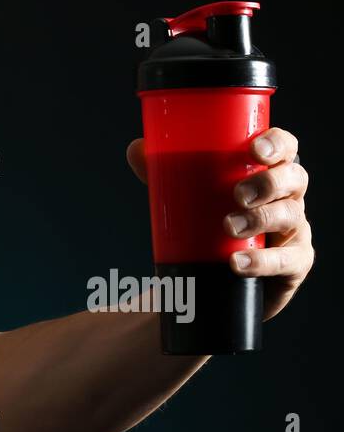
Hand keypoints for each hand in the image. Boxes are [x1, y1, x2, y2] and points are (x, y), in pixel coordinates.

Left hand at [126, 128, 313, 320]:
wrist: (208, 287)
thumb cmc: (207, 232)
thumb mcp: (187, 203)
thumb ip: (164, 176)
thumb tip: (136, 148)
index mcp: (268, 176)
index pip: (285, 150)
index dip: (277, 144)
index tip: (253, 149)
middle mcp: (288, 199)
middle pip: (295, 179)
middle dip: (269, 182)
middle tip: (237, 193)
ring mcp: (294, 232)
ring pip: (290, 216)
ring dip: (261, 218)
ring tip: (229, 226)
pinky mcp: (293, 265)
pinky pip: (287, 261)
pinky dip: (262, 261)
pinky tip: (237, 263)